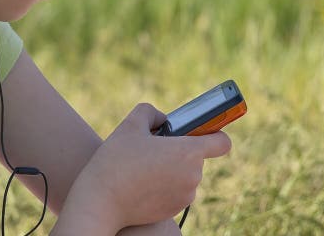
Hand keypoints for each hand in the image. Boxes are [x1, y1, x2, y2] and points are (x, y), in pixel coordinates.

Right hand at [55, 103, 230, 233]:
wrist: (101, 201)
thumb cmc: (116, 160)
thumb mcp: (130, 124)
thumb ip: (151, 113)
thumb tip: (162, 120)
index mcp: (188, 152)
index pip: (222, 142)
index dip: (214, 133)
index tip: (201, 130)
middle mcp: (192, 176)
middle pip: (195, 156)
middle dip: (177, 149)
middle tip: (151, 146)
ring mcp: (185, 196)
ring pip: (183, 174)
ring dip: (169, 168)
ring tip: (141, 165)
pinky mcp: (174, 211)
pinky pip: (175, 191)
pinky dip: (163, 185)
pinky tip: (141, 181)